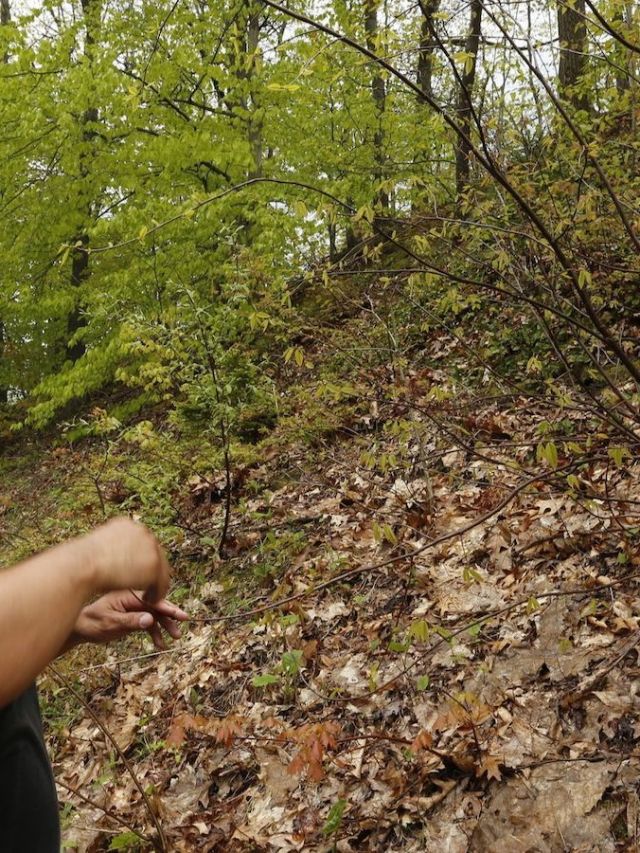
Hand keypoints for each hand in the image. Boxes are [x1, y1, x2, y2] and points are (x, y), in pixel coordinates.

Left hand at [70, 590, 188, 649]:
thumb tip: (150, 620)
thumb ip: (131, 621)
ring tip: (173, 638)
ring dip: (165, 626)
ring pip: (156, 615)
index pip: (153, 600)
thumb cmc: (92, 622)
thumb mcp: (111, 623)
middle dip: (170, 618)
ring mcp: (135, 607)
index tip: (182, 616)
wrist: (80, 627)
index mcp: (129, 595)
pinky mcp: (134, 616)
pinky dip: (155, 632)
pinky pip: (149, 623)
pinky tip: (160, 644)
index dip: (169, 608)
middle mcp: (135, 599)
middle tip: (179, 631)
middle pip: (158, 606)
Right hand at [82, 517, 169, 602]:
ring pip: (160, 568)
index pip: (142, 543)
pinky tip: (149, 600)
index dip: (141, 560)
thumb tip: (113, 554)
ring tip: (149, 595)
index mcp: (127, 524)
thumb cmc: (80, 562)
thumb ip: (110, 548)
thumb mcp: (97, 548)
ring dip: (155, 582)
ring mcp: (150, 547)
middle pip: (154, 553)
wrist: (81, 566)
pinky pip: (161, 581)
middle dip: (151, 570)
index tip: (136, 572)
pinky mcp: (154, 564)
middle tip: (148, 585)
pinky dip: (157, 592)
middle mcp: (142, 531)